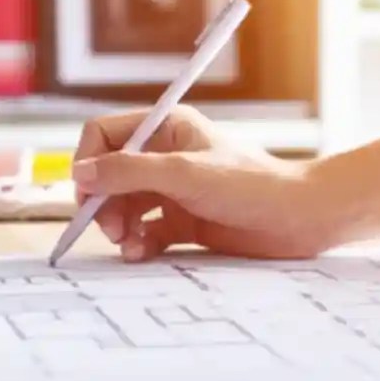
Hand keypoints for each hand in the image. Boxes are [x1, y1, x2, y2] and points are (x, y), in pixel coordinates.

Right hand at [72, 106, 327, 261]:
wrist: (300, 219)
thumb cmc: (251, 184)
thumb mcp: (183, 173)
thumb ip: (128, 171)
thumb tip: (80, 173)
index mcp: (165, 128)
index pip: (105, 135)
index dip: (89, 162)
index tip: (86, 193)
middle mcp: (165, 156)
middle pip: (110, 175)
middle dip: (103, 201)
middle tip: (111, 228)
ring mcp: (174, 190)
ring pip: (124, 206)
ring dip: (118, 225)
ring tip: (128, 243)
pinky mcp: (184, 221)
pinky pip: (145, 231)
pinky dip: (138, 243)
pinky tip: (142, 252)